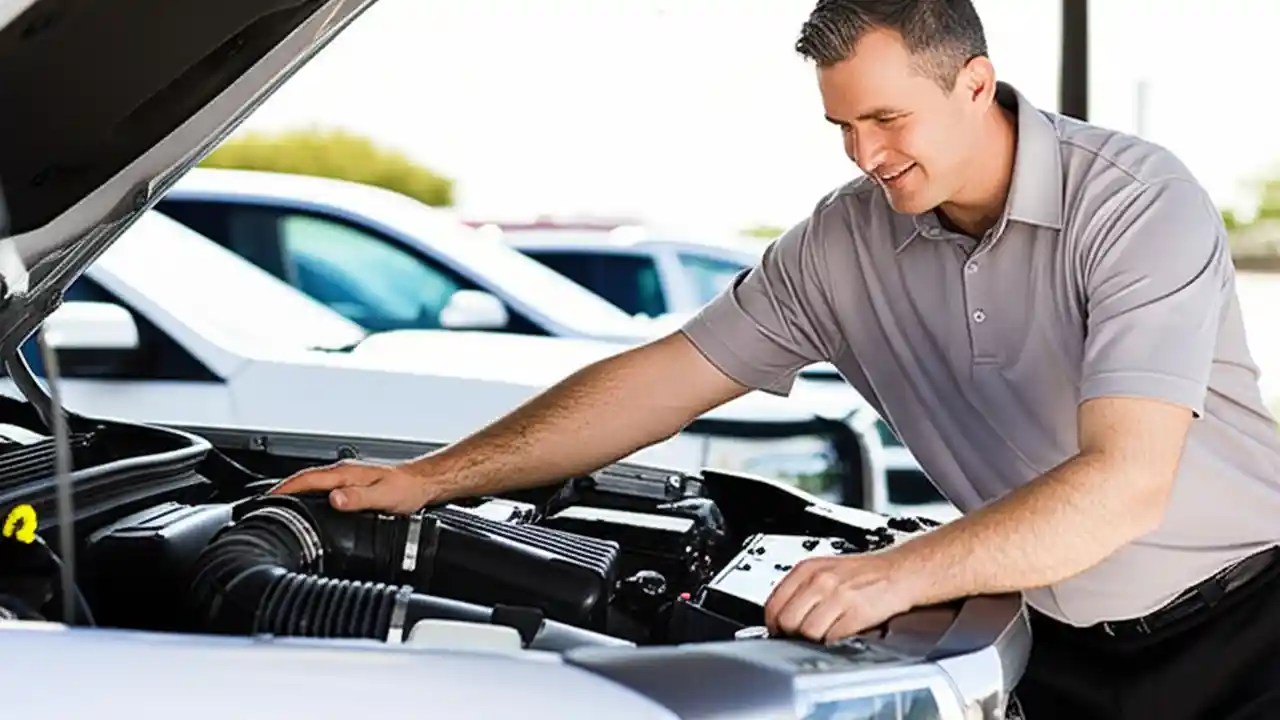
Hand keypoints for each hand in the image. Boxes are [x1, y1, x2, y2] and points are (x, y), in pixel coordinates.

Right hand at [268, 458, 449, 513]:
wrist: (424, 484)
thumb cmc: (408, 489)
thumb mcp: (384, 497)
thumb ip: (358, 498)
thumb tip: (335, 500)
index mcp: (346, 473)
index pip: (306, 479)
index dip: (284, 489)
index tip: (267, 499)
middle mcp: (344, 472)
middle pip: (304, 480)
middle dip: (282, 491)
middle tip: (265, 506)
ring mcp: (348, 477)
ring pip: (314, 484)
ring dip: (295, 493)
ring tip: (280, 507)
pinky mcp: (354, 484)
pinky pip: (324, 489)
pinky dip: (311, 495)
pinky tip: (310, 505)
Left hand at [763, 551, 917, 643]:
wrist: (898, 572)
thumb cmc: (862, 574)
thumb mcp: (824, 570)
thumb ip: (800, 590)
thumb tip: (779, 617)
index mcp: (807, 569)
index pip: (773, 605)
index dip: (774, 624)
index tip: (779, 631)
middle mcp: (820, 580)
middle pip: (788, 621)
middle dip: (791, 634)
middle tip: (800, 637)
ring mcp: (839, 596)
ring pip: (807, 632)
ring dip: (812, 641)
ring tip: (822, 636)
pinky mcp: (857, 612)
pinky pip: (832, 638)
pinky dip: (832, 643)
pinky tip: (838, 636)